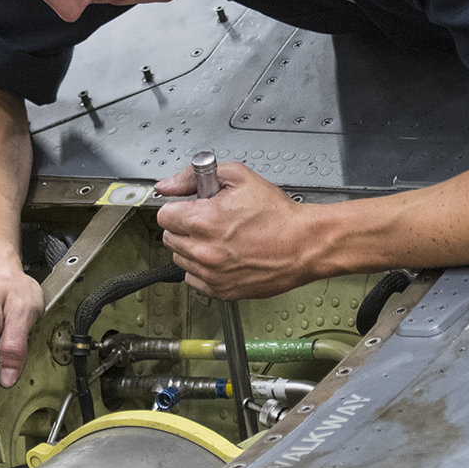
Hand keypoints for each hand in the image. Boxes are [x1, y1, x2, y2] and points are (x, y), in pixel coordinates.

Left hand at [155, 161, 316, 298]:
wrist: (304, 245)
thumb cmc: (278, 214)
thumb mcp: (239, 177)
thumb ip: (195, 177)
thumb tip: (168, 186)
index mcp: (203, 220)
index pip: (164, 215)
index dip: (179, 208)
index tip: (192, 209)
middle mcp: (203, 251)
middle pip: (169, 238)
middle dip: (185, 228)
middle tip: (210, 222)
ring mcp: (211, 274)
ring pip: (180, 260)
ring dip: (193, 249)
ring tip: (220, 239)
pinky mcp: (221, 290)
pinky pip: (194, 280)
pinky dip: (203, 270)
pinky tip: (223, 257)